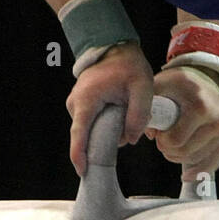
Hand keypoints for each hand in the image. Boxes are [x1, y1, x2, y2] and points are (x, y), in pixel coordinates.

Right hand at [65, 43, 153, 177]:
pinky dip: (105, 123)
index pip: (79, 134)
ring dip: (108, 129)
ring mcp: (76, 104)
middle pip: (88, 135)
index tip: (83, 171)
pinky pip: (91, 122)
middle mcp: (75, 104)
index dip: (80, 155)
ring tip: (125, 111)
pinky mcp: (81, 104)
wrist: (116, 47)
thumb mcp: (143, 87)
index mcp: (87, 100)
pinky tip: (118, 112)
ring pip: (91, 129)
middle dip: (107, 138)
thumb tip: (131, 140)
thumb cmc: (129, 65)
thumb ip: (139, 115)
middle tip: (127, 126)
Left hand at [147, 66, 218, 180]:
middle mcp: (216, 119)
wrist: (206, 79)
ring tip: (175, 141)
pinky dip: (197, 171)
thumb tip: (150, 133)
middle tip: (165, 138)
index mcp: (200, 106)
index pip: (175, 140)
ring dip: (179, 157)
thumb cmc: (180, 85)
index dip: (162, 140)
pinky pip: (211, 165)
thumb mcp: (161, 85)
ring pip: (194, 161)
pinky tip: (186, 174)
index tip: (159, 131)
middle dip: (168, 149)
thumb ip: (148, 107)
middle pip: (184, 153)